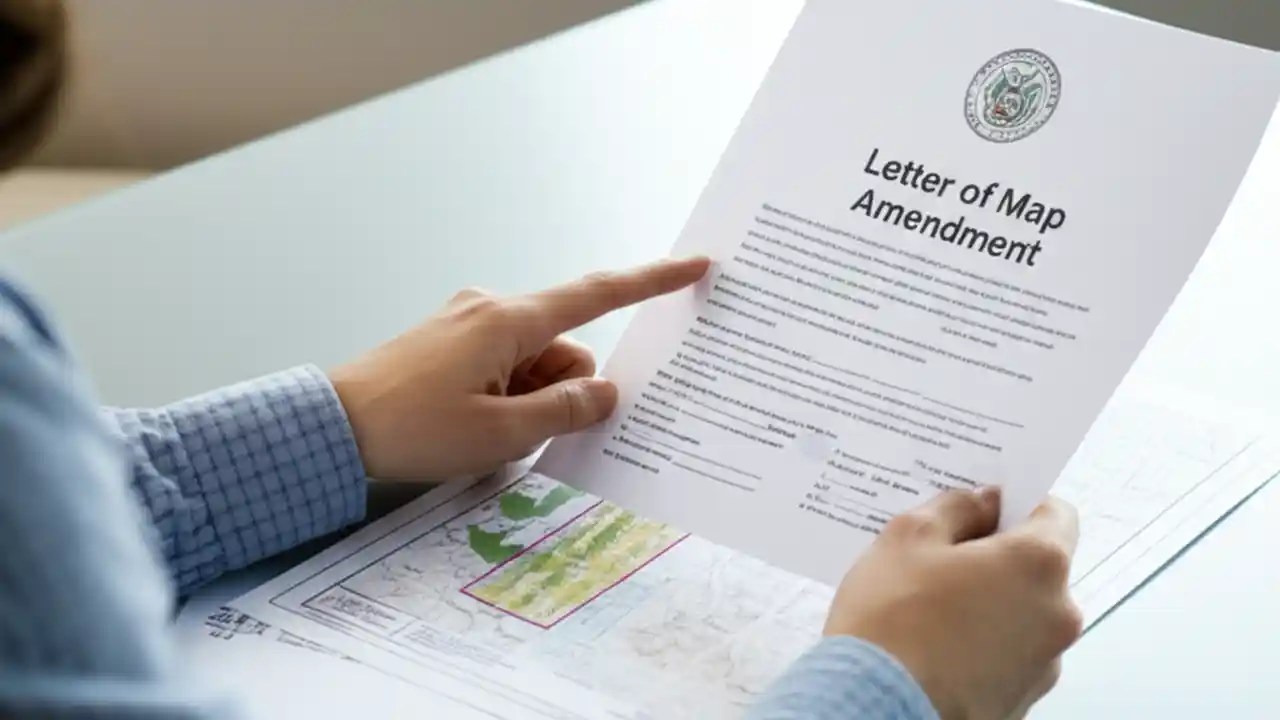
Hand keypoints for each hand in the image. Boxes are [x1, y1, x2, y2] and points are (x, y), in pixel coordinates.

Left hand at [329, 256, 710, 478]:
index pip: (597, 295)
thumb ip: (564, 411)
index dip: (650, 282)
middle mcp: (492, 310)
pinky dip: (507, 397)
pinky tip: (474, 426)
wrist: (328, 428)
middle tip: (527, 434)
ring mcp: (467, 324)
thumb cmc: (412, 428)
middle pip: (566, 348)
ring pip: (535, 363)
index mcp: (510, 321)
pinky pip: (504, 366)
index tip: (693, 266)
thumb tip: (606, 393)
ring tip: (486, 435)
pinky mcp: (449, 343)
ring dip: (531, 400)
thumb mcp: (501, 433)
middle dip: (564, 392)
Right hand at [824, 489, 1081, 719]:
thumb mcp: (907, 536)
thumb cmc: (890, 620)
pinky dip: (980, 645)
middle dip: (994, 557)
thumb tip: (979, 504)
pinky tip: (933, 647)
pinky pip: (1007, 655)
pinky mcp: (1022, 700)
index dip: (1017, 504)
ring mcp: (1044, 664)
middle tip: (938, 559)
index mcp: (1039, 564)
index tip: (982, 508)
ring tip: (927, 611)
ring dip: (987, 603)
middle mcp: (1057, 614)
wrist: (874, 707)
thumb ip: (955, 507)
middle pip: (1037, 567)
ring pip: (1021, 613)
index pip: (1056, 512)